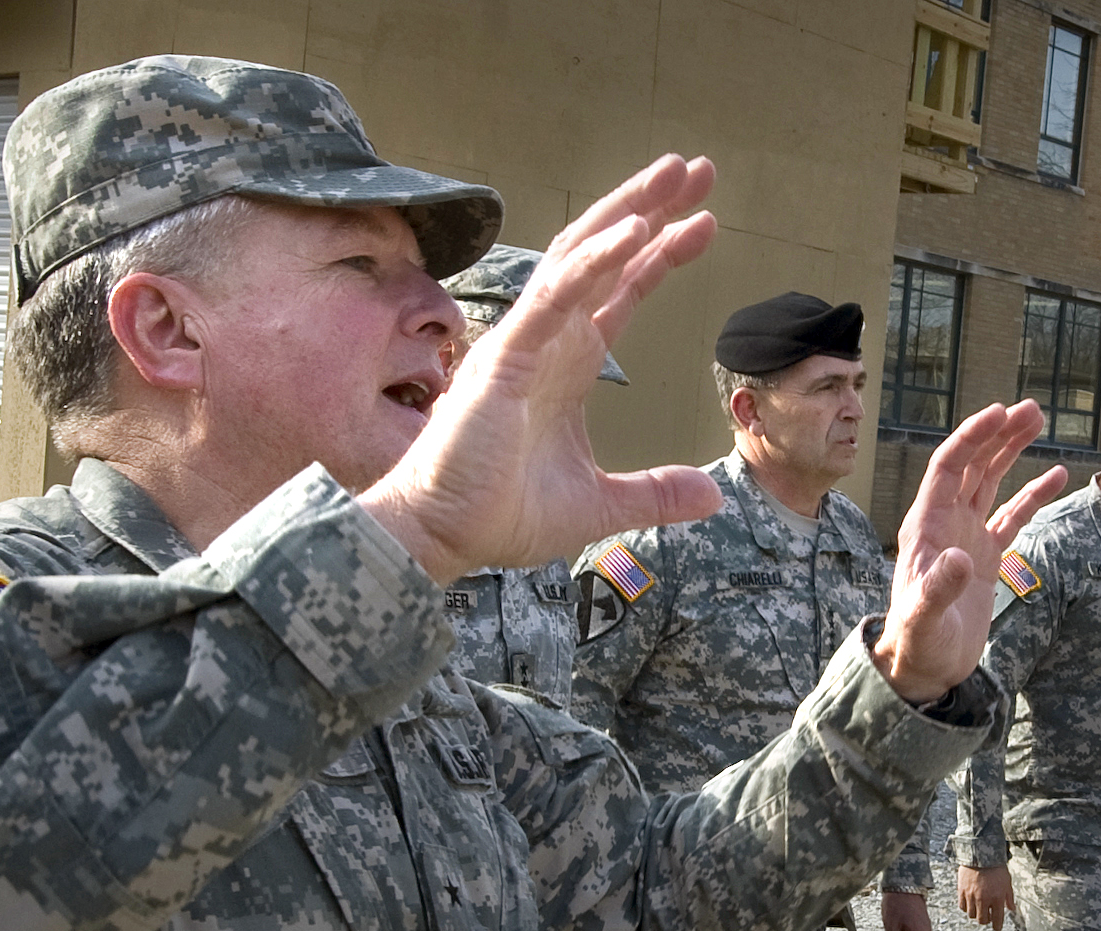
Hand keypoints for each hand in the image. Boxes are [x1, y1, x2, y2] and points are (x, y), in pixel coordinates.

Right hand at [361, 154, 722, 583]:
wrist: (441, 535)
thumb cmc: (499, 515)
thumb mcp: (598, 504)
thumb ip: (655, 494)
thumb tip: (714, 497)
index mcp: (566, 367)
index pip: (619, 293)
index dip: (661, 255)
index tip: (705, 224)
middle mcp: (546, 343)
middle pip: (601, 256)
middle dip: (649, 209)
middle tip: (698, 170)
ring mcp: (523, 344)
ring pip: (577, 258)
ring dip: (627, 213)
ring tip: (675, 176)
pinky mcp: (504, 357)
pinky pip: (554, 297)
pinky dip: (593, 261)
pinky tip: (635, 232)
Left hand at [871, 400, 1066, 701]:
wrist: (922, 664)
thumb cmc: (916, 641)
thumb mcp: (924, 617)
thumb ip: (938, 588)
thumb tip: (959, 558)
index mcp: (924, 526)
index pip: (947, 468)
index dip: (971, 438)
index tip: (998, 412)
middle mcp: (943, 523)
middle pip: (971, 466)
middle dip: (997, 435)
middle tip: (1030, 408)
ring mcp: (965, 536)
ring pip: (990, 482)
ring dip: (1011, 451)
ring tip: (1037, 421)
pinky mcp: (984, 555)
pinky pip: (1011, 514)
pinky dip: (1033, 493)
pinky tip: (1057, 474)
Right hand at [958, 864, 1014, 930]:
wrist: (980, 855)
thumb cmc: (996, 869)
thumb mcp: (1007, 883)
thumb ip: (1009, 898)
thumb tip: (1012, 909)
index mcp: (997, 898)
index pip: (997, 920)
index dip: (997, 927)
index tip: (997, 928)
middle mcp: (984, 899)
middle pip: (982, 920)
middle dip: (986, 921)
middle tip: (988, 917)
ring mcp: (971, 896)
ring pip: (972, 915)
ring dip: (976, 914)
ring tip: (979, 909)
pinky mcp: (961, 891)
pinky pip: (962, 906)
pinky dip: (966, 908)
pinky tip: (970, 904)